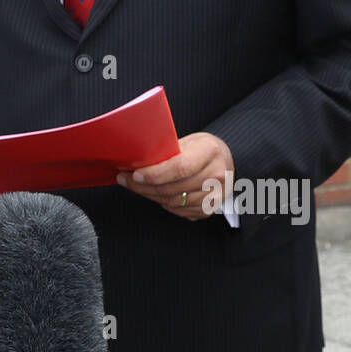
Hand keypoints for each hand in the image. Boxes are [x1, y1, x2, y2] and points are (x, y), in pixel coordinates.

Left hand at [116, 131, 234, 218]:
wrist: (226, 160)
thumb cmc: (201, 147)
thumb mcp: (188, 140)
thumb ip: (167, 151)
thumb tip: (136, 160)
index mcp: (210, 151)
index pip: (180, 167)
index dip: (155, 174)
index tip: (135, 175)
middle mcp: (218, 175)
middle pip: (174, 188)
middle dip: (144, 186)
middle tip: (125, 180)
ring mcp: (217, 195)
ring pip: (175, 202)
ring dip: (151, 196)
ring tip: (136, 187)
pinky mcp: (211, 209)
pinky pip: (181, 211)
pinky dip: (164, 204)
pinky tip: (155, 194)